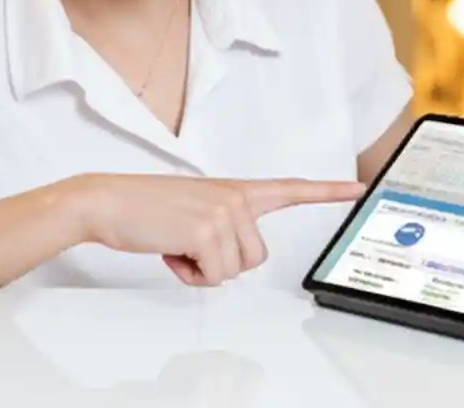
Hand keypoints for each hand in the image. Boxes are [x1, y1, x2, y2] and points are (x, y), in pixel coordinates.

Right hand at [70, 174, 365, 286]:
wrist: (106, 201)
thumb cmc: (142, 210)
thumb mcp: (192, 211)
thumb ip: (221, 225)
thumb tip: (228, 256)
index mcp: (234, 190)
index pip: (289, 189)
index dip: (326, 191)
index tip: (357, 188)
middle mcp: (235, 197)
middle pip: (255, 257)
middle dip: (221, 263)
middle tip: (187, 244)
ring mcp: (223, 211)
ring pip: (235, 269)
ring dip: (203, 269)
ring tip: (176, 243)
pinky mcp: (207, 230)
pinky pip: (214, 275)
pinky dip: (190, 274)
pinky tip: (170, 250)